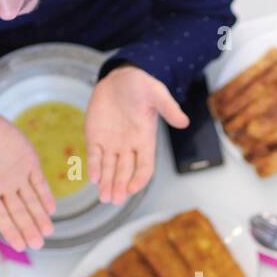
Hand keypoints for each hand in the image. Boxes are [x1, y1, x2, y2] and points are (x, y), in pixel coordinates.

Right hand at [0, 110, 54, 249]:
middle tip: (37, 244)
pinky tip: (51, 208)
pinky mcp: (28, 162)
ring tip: (48, 230)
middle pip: (18, 212)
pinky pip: (39, 181)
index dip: (10, 231)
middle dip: (28, 228)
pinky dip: (45, 194)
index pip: (0, 216)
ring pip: (31, 200)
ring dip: (39, 215)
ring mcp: (17, 175)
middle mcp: (3, 187)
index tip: (19, 246)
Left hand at [85, 65, 188, 203]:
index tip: (132, 188)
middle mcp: (128, 147)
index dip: (139, 179)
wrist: (119, 77)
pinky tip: (92, 178)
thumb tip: (184, 122)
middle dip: (119, 186)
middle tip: (114, 199)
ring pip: (109, 169)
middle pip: (124, 172)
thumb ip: (168, 108)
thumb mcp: (156, 93)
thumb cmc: (140, 85)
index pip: (144, 167)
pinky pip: (94, 156)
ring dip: (106, 183)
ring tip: (104, 197)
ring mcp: (111, 144)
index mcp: (145, 140)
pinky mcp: (95, 137)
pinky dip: (93, 167)